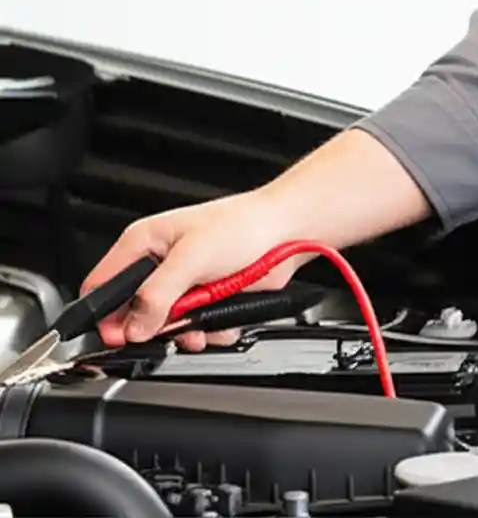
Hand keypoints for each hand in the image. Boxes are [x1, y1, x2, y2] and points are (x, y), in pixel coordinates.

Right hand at [80, 191, 308, 351]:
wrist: (287, 233)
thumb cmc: (243, 225)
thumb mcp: (191, 259)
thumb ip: (158, 294)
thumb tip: (134, 325)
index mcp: (144, 242)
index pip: (105, 284)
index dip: (105, 314)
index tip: (116, 337)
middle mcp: (162, 263)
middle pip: (137, 312)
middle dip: (154, 326)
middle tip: (168, 329)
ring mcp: (186, 283)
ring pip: (170, 324)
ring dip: (187, 331)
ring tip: (202, 323)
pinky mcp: (210, 298)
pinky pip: (199, 326)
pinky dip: (211, 329)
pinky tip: (223, 319)